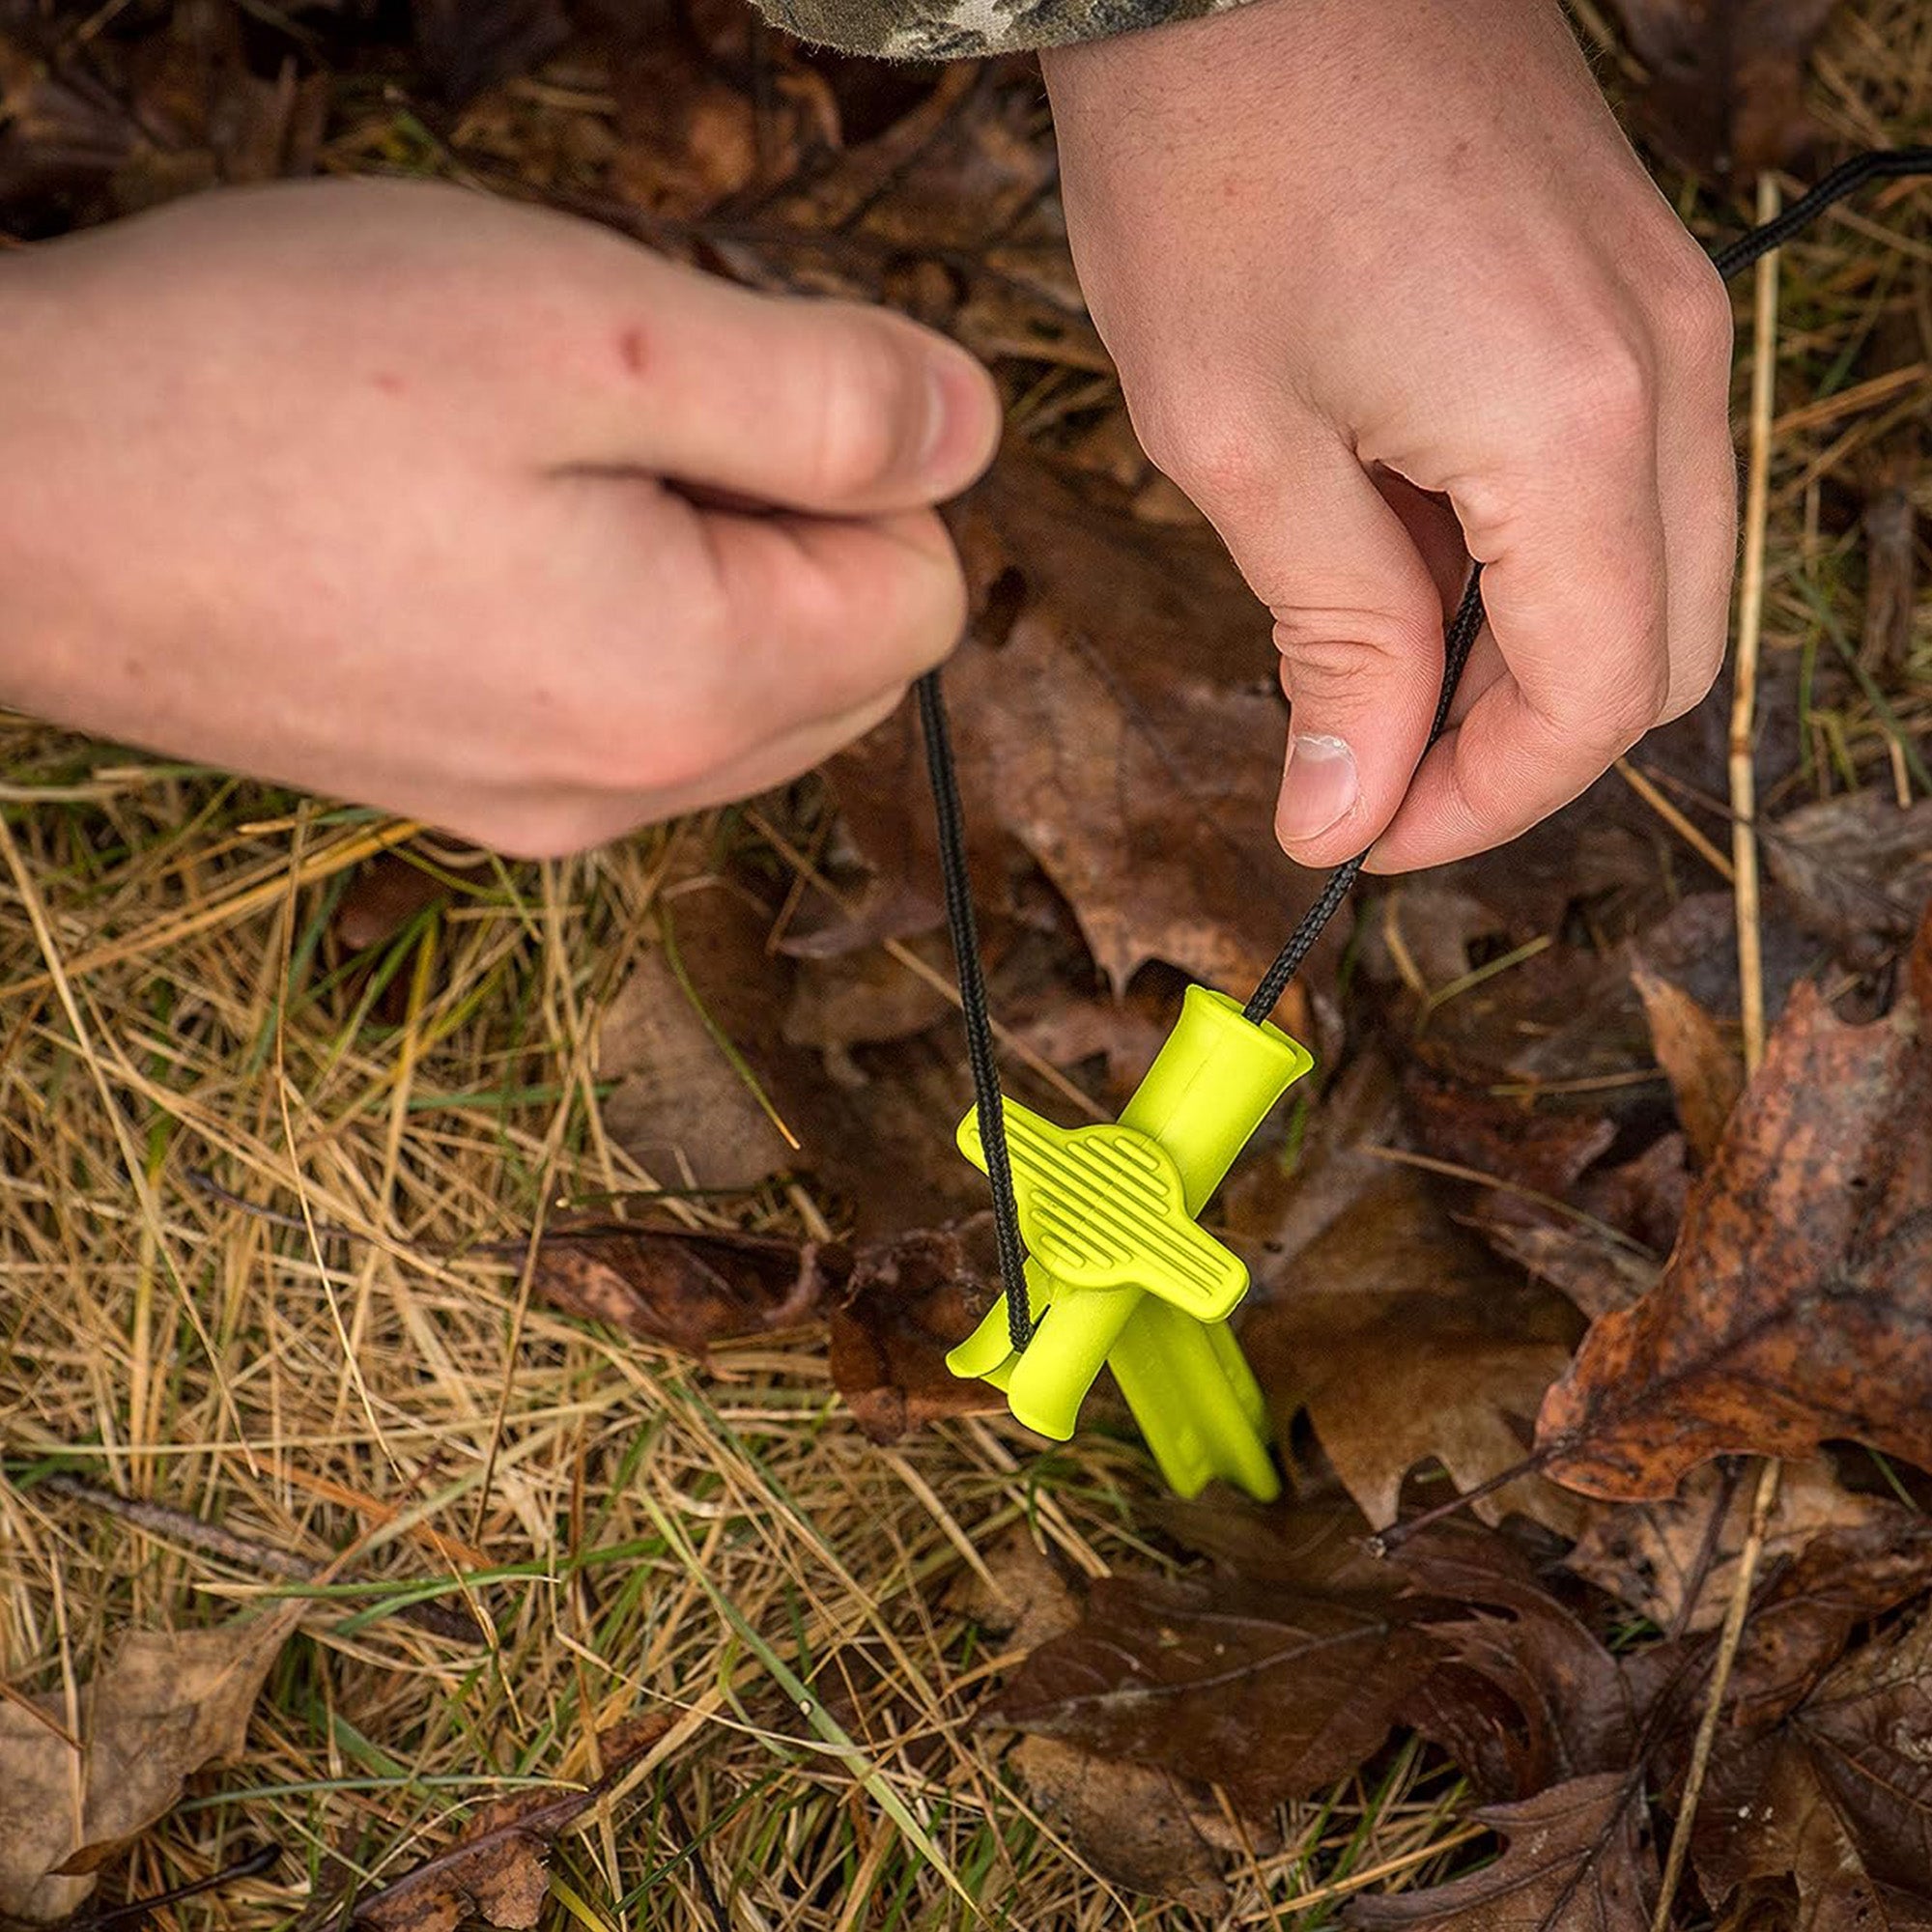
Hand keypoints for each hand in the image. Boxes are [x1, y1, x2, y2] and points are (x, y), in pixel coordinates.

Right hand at [0, 179, 999, 854]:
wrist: (1, 497)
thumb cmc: (275, 385)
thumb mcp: (601, 336)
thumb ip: (825, 396)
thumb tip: (971, 431)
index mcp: (701, 694)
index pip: (924, 591)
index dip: (858, 457)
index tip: (715, 377)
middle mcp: (639, 793)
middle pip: (841, 650)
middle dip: (783, 509)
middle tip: (615, 405)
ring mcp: (542, 810)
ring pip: (735, 678)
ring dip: (690, 548)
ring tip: (529, 454)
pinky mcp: (463, 790)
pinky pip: (625, 703)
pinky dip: (605, 601)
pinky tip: (472, 520)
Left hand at [1041, 0, 1736, 872]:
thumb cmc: (1210, 170)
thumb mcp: (1241, 444)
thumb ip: (1329, 643)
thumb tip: (1347, 809)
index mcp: (1574, 423)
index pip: (1589, 701)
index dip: (1478, 804)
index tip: (1358, 834)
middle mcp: (1663, 370)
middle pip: (1655, 653)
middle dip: (1512, 747)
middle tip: (1365, 769)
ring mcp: (1663, 314)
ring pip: (1651, 571)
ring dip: (1522, 656)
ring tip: (1367, 663)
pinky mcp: (1628, 281)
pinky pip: (1622, 476)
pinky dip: (1530, 558)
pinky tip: (1405, 549)